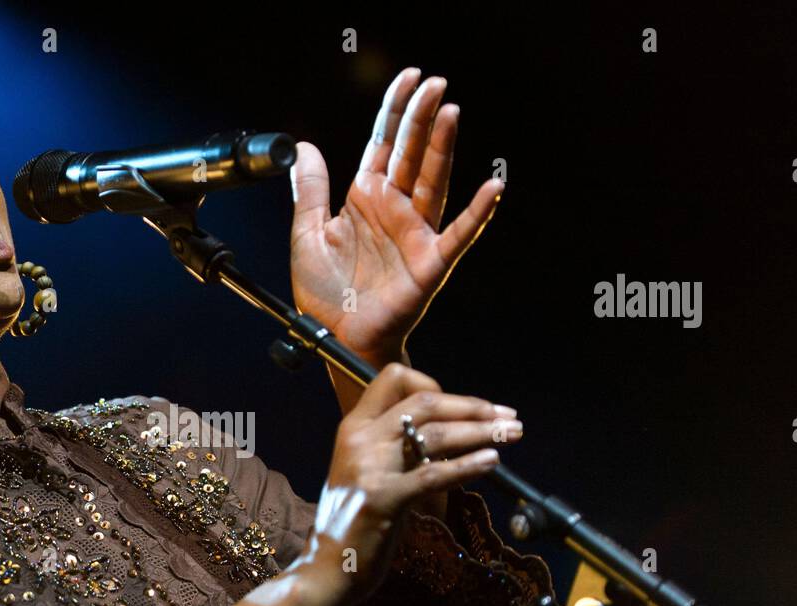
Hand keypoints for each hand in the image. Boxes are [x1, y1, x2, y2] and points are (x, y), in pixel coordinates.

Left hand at [289, 67, 503, 365]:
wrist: (335, 337)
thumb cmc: (325, 292)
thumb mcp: (307, 233)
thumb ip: (310, 190)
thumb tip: (304, 147)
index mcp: (366, 198)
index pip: (385, 144)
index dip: (396, 111)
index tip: (409, 77)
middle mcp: (395, 210)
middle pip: (412, 154)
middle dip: (422, 118)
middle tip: (434, 83)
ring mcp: (415, 234)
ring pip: (433, 182)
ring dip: (442, 148)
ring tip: (450, 112)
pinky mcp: (430, 263)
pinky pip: (458, 234)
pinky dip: (477, 213)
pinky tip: (492, 189)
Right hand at [300, 363, 520, 603]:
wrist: (327, 569)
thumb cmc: (354, 524)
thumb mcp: (367, 472)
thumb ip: (396, 448)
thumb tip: (450, 432)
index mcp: (354, 427)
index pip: (394, 378)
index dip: (434, 384)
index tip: (463, 406)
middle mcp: (360, 439)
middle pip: (426, 402)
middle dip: (474, 406)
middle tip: (507, 416)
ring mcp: (369, 468)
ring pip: (436, 434)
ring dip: (482, 431)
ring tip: (511, 435)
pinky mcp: (383, 499)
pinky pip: (433, 474)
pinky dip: (469, 465)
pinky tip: (491, 462)